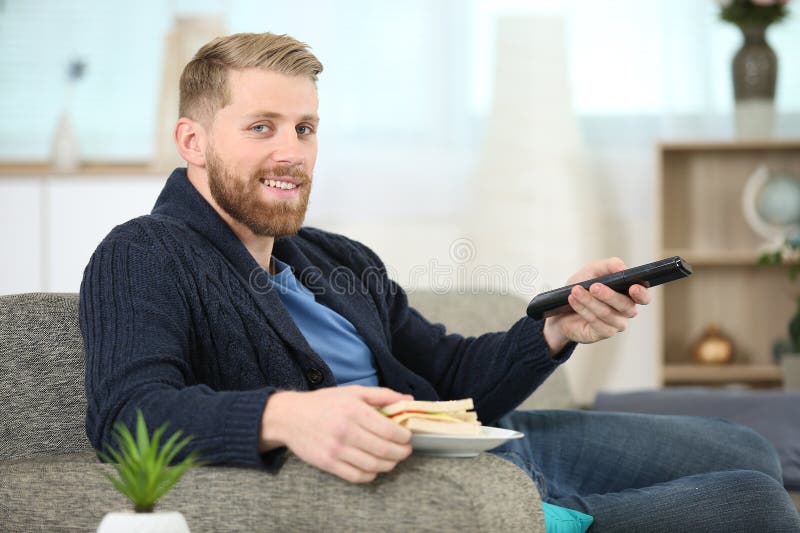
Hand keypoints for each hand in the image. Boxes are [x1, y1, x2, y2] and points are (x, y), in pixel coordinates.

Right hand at [260, 386, 412, 482]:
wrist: (289, 417)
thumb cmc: (324, 402)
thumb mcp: (353, 392)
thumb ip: (382, 395)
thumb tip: (408, 401)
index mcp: (355, 411)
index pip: (390, 430)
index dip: (404, 437)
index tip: (408, 437)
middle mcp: (346, 431)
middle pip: (384, 450)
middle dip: (401, 453)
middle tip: (405, 450)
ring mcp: (336, 450)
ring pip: (373, 465)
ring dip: (389, 465)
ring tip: (393, 460)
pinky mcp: (328, 464)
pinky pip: (357, 476)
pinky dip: (371, 475)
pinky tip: (374, 468)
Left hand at [542, 257, 650, 352]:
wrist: (561, 306)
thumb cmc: (582, 286)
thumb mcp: (593, 270)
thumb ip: (610, 265)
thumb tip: (623, 268)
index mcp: (628, 294)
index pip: (643, 297)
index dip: (641, 293)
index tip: (633, 287)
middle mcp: (626, 311)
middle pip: (626, 306)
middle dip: (609, 295)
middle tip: (594, 286)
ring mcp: (615, 324)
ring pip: (608, 314)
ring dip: (590, 301)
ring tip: (575, 291)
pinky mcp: (602, 333)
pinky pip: (596, 322)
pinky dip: (583, 309)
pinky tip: (573, 300)